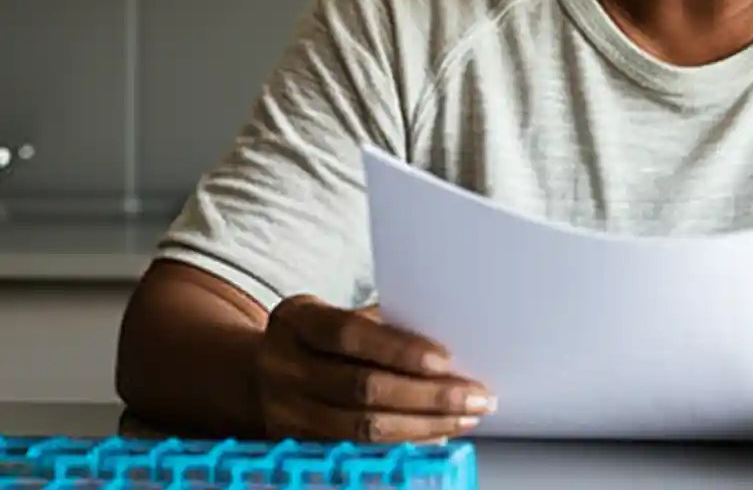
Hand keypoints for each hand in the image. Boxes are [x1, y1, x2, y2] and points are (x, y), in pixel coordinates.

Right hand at [256, 295, 496, 441]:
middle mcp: (282, 366)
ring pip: (362, 428)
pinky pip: (358, 452)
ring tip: (465, 417)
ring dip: (424, 425)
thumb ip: (384, 326)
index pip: (349, 334)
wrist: (260, 375)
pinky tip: (436, 436)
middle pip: (361, 386)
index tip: (447, 359)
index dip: (399, 348)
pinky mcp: (297, 446)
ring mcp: (284, 412)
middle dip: (428, 395)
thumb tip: (454, 338)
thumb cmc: (321, 341)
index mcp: (296, 320)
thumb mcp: (339, 317)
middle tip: (475, 396)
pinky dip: (404, 445)